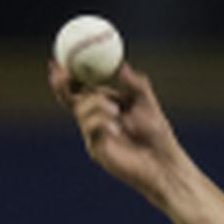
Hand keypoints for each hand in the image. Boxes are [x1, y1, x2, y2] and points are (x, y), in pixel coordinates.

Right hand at [50, 62, 187, 203]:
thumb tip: (121, 65)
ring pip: (82, 109)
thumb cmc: (158, 134)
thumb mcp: (148, 103)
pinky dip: (101, 122)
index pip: (82, 85)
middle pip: (70, 97)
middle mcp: (95, 117)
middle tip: (61, 73)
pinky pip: (90, 128)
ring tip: (117, 112)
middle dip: (61, 84)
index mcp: (105, 102)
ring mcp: (93, 133)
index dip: (69, 73)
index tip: (61, 60)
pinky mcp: (96, 149)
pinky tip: (116, 130)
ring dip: (96, 105)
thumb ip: (136, 85)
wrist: (163, 164)